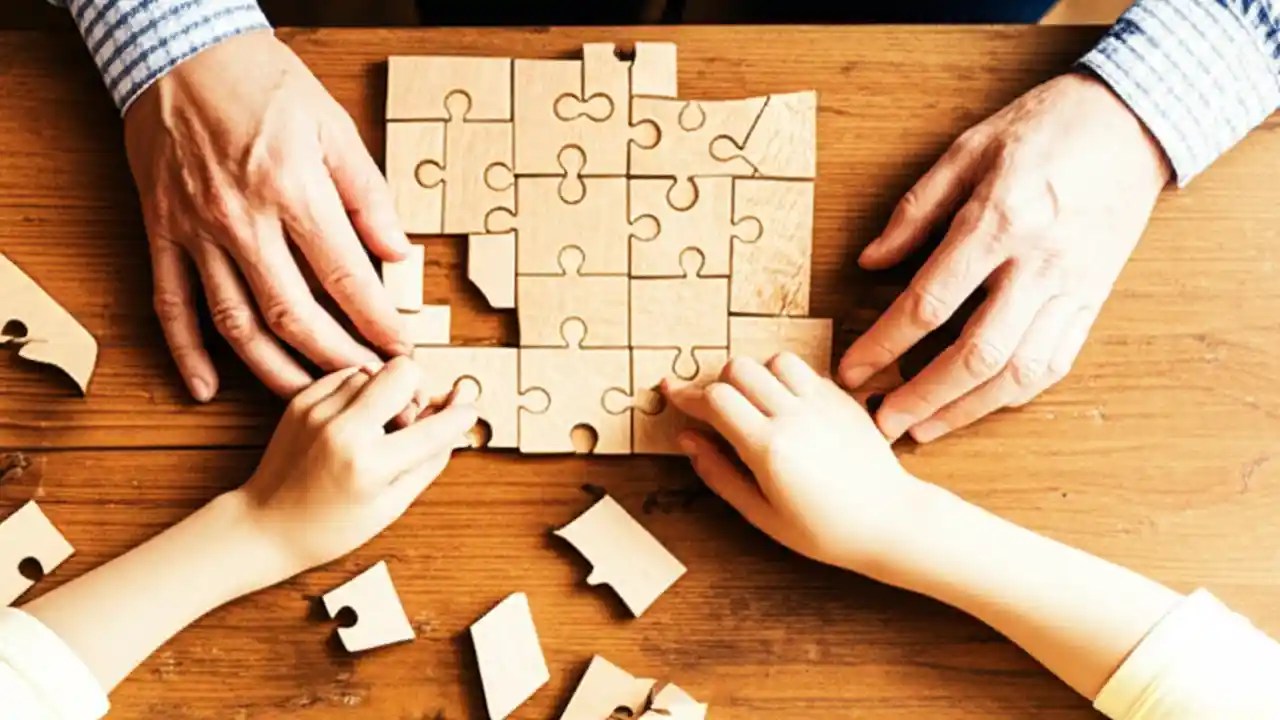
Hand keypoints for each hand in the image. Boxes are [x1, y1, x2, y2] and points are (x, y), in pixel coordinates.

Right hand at [124, 30, 411, 401]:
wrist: (178, 50)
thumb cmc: (260, 82)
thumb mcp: (333, 126)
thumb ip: (368, 195)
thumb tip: (399, 252)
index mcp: (292, 190)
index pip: (346, 278)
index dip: (379, 325)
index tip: (404, 354)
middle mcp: (242, 219)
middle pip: (294, 314)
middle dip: (337, 361)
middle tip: (369, 390)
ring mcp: (196, 231)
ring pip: (235, 323)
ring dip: (274, 371)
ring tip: (309, 402)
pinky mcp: (161, 232)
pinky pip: (170, 305)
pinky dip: (186, 352)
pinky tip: (206, 388)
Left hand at [237, 356, 477, 572]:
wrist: (264, 526)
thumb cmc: (331, 527)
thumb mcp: (391, 506)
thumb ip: (429, 460)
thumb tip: (456, 421)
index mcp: (371, 466)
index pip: (433, 427)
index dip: (459, 416)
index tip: (467, 410)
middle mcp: (343, 431)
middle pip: (403, 372)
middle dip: (417, 389)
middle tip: (410, 416)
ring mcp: (318, 412)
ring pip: (374, 371)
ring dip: (383, 392)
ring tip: (375, 425)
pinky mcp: (300, 401)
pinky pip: (345, 375)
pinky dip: (356, 392)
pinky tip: (351, 420)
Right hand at [665, 352, 934, 580]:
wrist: (890, 521)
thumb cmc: (824, 530)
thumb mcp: (761, 514)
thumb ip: (719, 473)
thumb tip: (687, 439)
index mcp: (769, 449)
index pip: (715, 400)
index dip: (686, 393)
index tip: (670, 390)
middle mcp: (795, 417)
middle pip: (740, 368)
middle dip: (719, 383)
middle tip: (716, 409)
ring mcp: (822, 403)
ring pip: (774, 360)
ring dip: (756, 375)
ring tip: (755, 404)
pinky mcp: (843, 399)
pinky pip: (805, 371)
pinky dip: (786, 380)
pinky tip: (787, 407)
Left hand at [838, 72, 1171, 441]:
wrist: (1134, 122)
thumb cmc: (1046, 128)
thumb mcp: (968, 149)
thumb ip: (916, 210)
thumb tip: (870, 261)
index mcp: (999, 222)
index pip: (930, 302)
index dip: (884, 345)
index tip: (852, 371)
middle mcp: (1039, 264)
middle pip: (976, 353)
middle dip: (923, 396)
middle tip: (881, 423)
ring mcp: (1072, 287)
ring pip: (1020, 371)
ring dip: (967, 409)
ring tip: (923, 427)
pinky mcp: (1094, 300)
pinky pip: (1055, 362)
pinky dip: (1014, 393)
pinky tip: (979, 404)